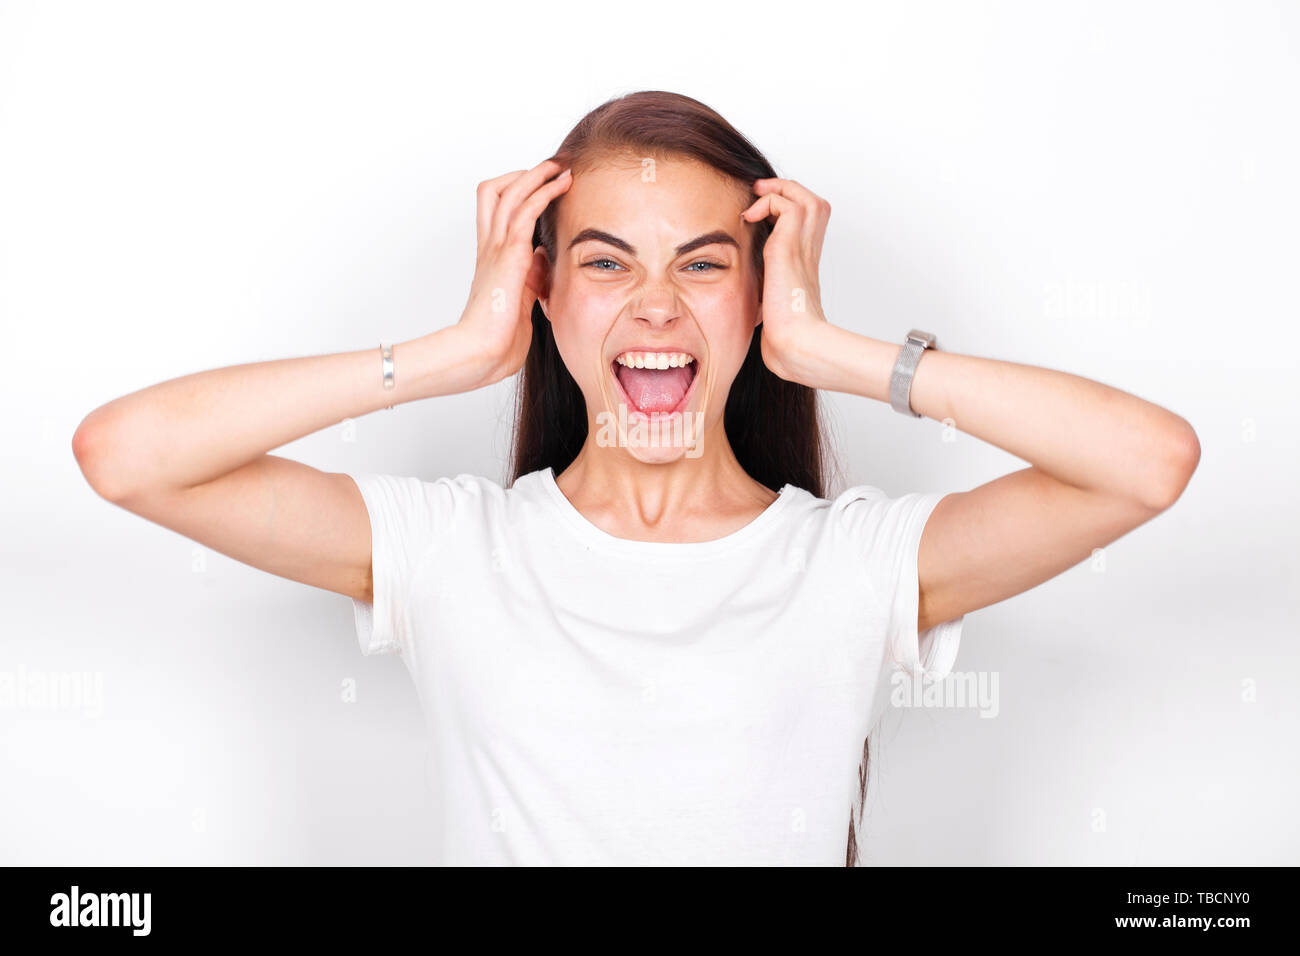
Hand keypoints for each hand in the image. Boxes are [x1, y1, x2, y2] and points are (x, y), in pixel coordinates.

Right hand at [455, 159, 571, 385]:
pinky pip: (526, 209)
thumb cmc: (497, 337)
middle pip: (494, 190)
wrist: (480, 351)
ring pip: (510, 191)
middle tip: (550, 169)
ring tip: (561, 167)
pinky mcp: (510, 254)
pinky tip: (562, 184)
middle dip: (522, 175)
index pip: (494, 210)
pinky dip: (545, 191)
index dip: (514, 192)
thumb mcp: (521, 298)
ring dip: (538, 174)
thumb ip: (531, 274)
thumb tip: (545, 257)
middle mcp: (490, 246)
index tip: (539, 188)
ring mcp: (497, 247)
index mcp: (490, 257)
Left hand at [741, 177, 832, 383]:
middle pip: (813, 203)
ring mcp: (802, 247)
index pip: (809, 224)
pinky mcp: (788, 247)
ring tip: (757, 195)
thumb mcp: (774, 308)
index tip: (764, 213)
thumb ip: (768, 295)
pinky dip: (768, 201)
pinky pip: (785, 204)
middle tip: (761, 193)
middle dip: (787, 190)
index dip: (790, 210)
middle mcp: (809, 251)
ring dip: (779, 189)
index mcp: (806, 264)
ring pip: (803, 196)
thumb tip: (756, 301)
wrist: (796, 342)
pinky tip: (751, 218)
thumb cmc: (786, 335)